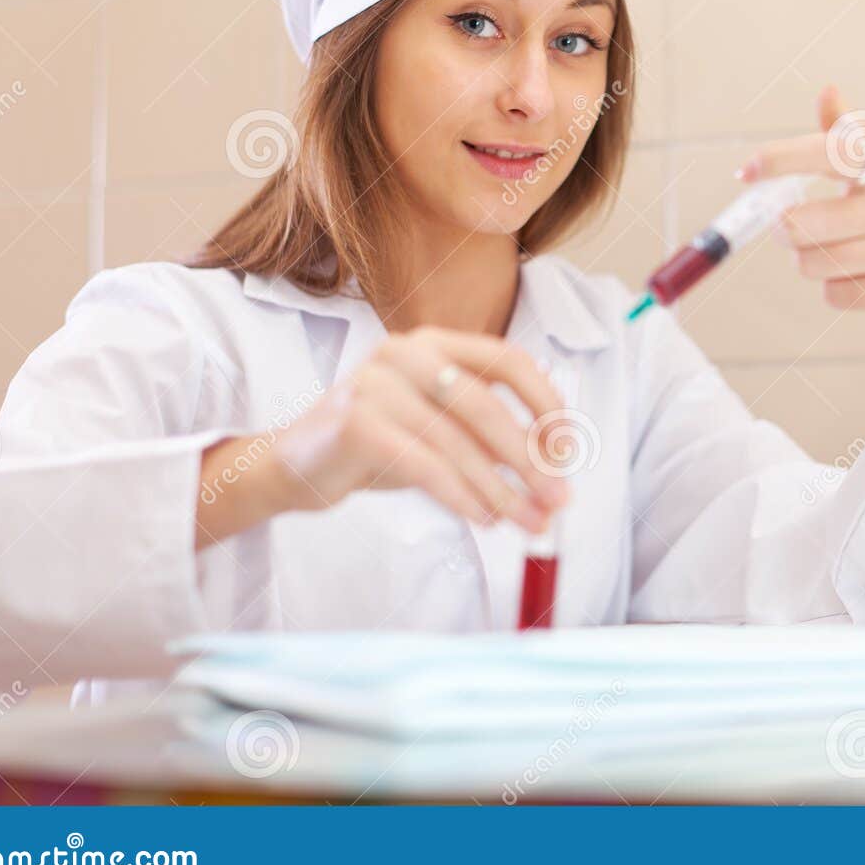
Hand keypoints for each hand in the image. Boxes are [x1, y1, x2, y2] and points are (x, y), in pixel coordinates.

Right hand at [196, 330, 571, 548]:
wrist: (296, 466)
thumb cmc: (379, 444)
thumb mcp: (439, 428)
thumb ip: (489, 434)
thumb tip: (555, 466)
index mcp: (435, 343)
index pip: (508, 361)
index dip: (546, 404)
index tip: (568, 449)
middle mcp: (406, 353)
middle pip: (486, 406)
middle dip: (530, 458)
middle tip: (559, 497)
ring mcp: (376, 384)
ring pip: (457, 443)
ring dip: (502, 489)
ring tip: (529, 520)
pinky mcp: (355, 423)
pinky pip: (424, 465)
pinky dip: (462, 496)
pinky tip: (485, 518)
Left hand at [736, 86, 864, 350]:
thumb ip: (854, 133)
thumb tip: (826, 91)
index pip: (827, 151)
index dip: (779, 159)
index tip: (747, 171)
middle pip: (798, 223)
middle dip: (789, 231)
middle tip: (799, 229)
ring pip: (810, 263)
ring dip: (814, 263)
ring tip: (844, 253)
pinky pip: (833, 294)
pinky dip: (839, 290)